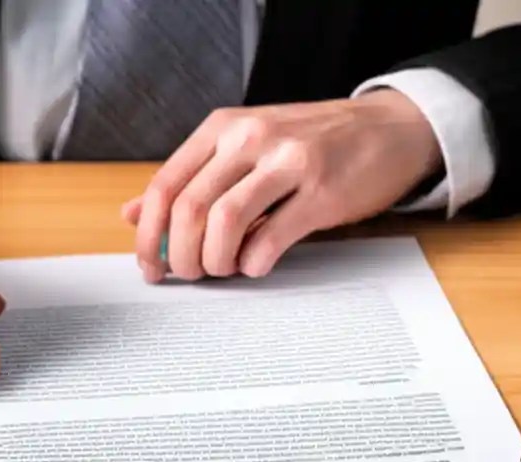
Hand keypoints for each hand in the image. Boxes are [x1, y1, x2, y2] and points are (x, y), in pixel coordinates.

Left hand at [123, 90, 442, 281]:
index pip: (165, 185)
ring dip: (215, 261)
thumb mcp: (244, 146)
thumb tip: (132, 214)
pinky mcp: (322, 191)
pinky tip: (257, 265)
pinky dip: (254, 263)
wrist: (388, 128)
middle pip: (189, 208)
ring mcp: (287, 162)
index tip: (150, 266)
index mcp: (223, 128)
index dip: (148, 235)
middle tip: (190, 275)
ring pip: (224, 222)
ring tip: (224, 270)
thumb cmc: (312, 142)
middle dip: (181, 256)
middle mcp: (250, 138)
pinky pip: (270, 238)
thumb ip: (192, 178)